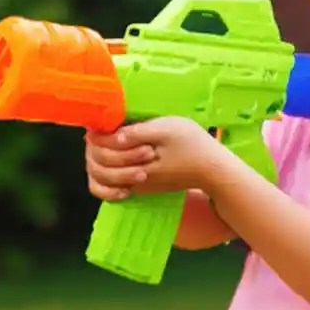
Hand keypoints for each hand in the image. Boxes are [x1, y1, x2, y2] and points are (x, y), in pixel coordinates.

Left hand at [85, 117, 224, 198]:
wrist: (212, 170)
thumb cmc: (193, 145)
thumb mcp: (167, 129)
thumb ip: (138, 132)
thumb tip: (112, 133)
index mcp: (137, 162)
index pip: (104, 149)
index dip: (99, 134)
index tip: (101, 121)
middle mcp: (133, 179)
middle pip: (100, 165)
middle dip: (97, 146)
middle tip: (100, 129)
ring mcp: (138, 186)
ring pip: (106, 177)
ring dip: (103, 159)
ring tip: (107, 140)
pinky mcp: (144, 188)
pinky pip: (116, 183)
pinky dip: (110, 172)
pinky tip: (117, 156)